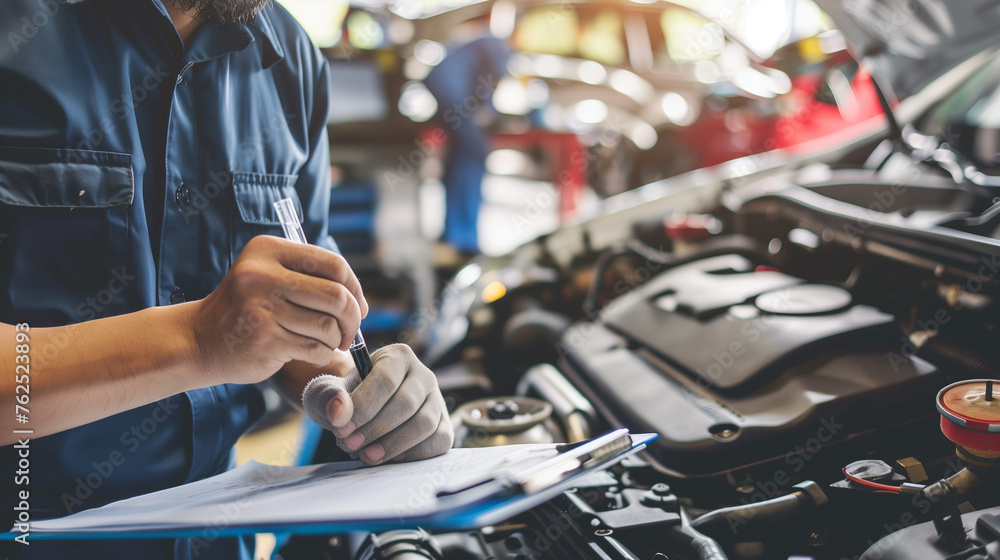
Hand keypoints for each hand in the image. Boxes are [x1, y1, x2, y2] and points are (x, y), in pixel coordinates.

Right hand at [191, 235, 368, 384]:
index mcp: (268, 250)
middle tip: (349, 332)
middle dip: (352, 318)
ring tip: (325, 343)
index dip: (355, 288)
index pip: (333, 264)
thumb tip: (358, 300)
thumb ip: (309, 277)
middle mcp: (262, 274)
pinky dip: (321, 354)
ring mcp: (262, 307)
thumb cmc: (246, 309)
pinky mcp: (264, 339)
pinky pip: (315, 348)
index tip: (358, 306)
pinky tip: (310, 353)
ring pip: (328, 325)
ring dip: (335, 339)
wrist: (198, 339)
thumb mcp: (268, 276)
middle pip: (336, 295)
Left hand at [302, 344, 453, 464]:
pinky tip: (391, 458)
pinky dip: (414, 454)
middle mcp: (424, 375)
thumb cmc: (349, 400)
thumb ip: (327, 397)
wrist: (362, 414)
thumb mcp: (330, 393)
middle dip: (375, 428)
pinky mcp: (445, 425)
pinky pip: (439, 441)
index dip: (363, 407)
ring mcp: (437, 400)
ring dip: (393, 445)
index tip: (341, 427)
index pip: (386, 381)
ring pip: (424, 423)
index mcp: (398, 356)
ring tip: (367, 455)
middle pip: (406, 403)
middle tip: (350, 444)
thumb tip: (339, 412)